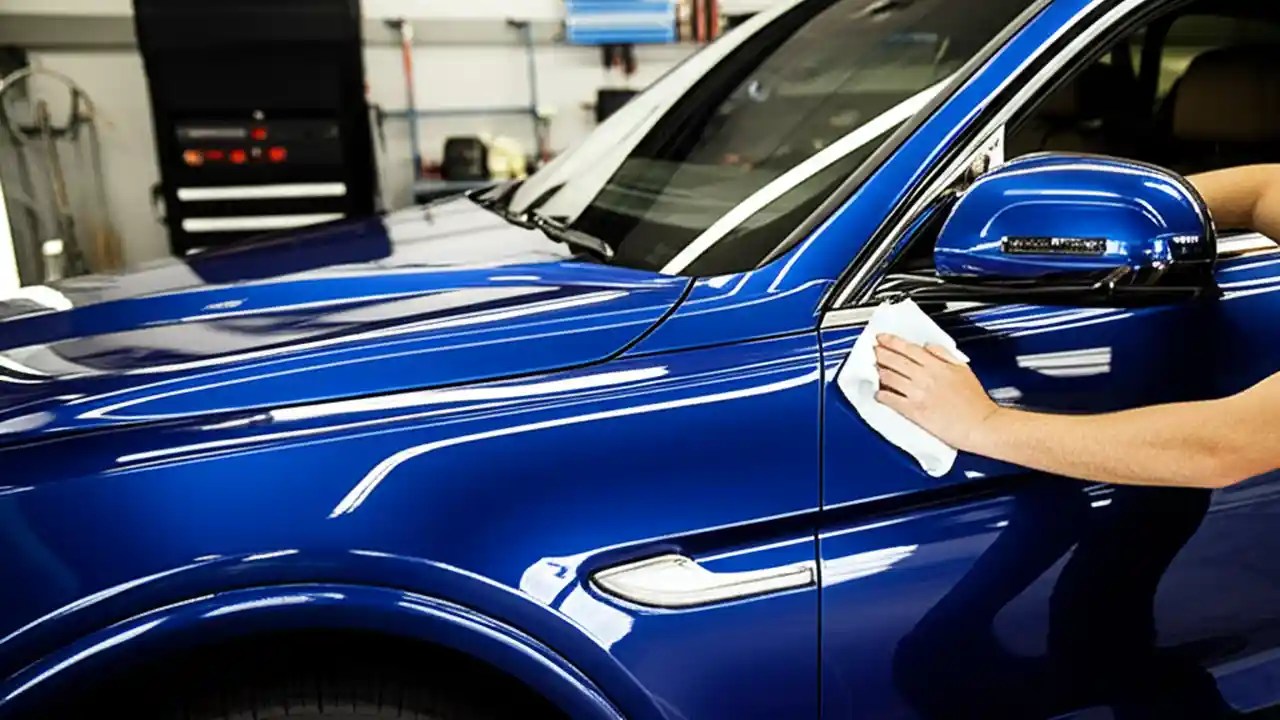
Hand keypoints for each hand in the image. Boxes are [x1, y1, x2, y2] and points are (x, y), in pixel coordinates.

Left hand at [874, 334, 1001, 450]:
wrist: (980, 424)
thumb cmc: (975, 401)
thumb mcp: (963, 369)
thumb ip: (944, 354)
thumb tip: (928, 346)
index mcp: (937, 365)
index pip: (908, 348)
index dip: (891, 341)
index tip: (882, 338)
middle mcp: (924, 377)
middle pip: (895, 360)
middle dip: (880, 353)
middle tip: (873, 351)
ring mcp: (917, 394)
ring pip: (890, 377)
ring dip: (879, 372)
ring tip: (874, 369)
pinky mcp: (914, 411)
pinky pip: (891, 399)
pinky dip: (881, 395)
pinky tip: (878, 393)